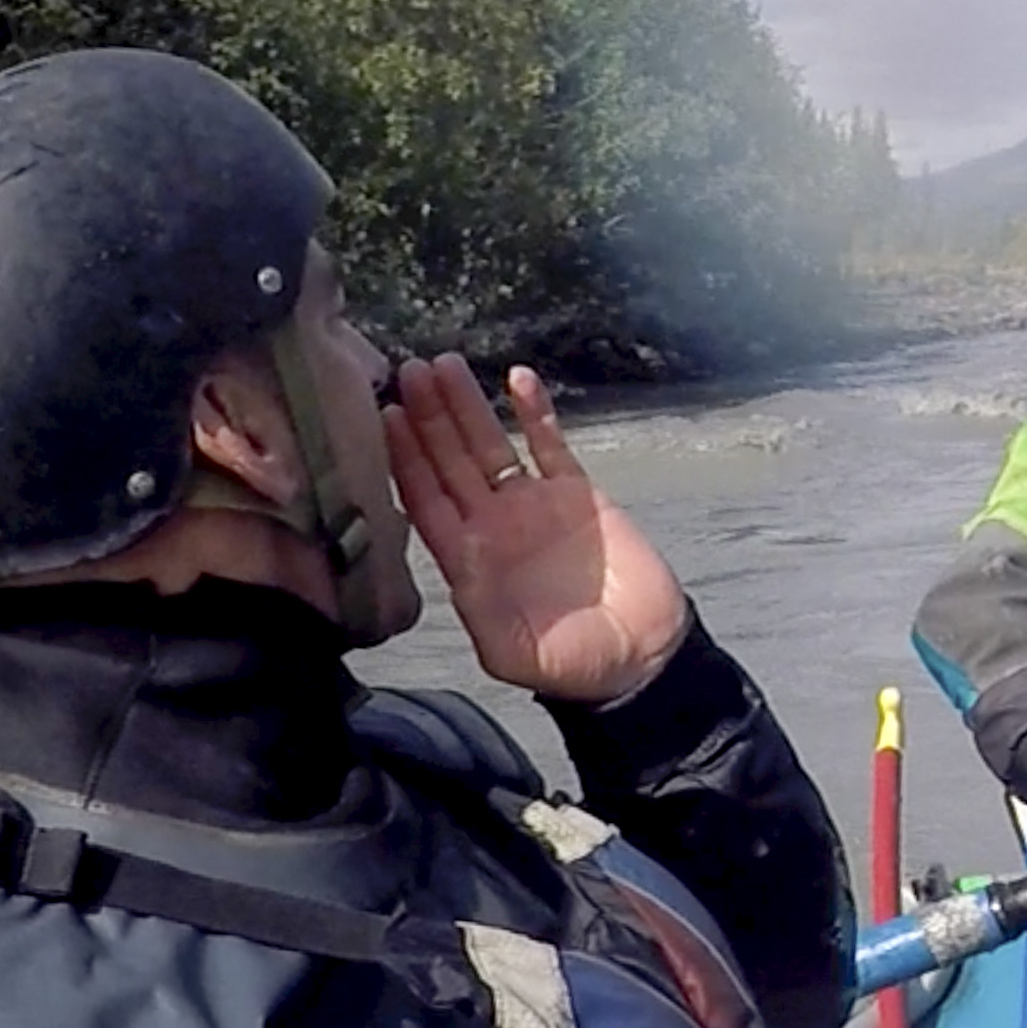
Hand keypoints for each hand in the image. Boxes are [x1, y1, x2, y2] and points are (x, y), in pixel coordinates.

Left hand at [384, 355, 687, 705]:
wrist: (639, 654)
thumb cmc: (572, 663)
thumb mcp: (514, 655)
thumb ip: (483, 618)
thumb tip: (456, 575)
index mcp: (468, 561)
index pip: (426, 499)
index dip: (406, 459)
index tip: (387, 416)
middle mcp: (492, 525)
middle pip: (450, 461)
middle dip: (428, 417)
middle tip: (406, 369)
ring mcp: (534, 505)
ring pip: (491, 445)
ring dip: (467, 407)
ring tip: (444, 364)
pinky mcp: (579, 494)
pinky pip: (551, 445)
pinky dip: (535, 413)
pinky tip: (519, 379)